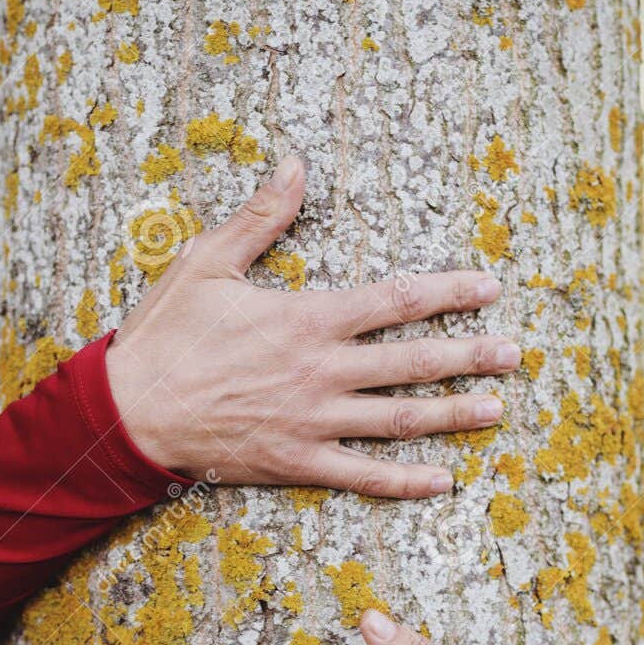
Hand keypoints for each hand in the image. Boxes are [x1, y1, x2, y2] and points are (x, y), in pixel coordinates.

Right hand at [105, 157, 521, 498]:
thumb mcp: (206, 260)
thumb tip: (296, 163)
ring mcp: (314, 422)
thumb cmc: (165, 336)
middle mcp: (322, 372)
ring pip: (400, 419)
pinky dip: (405, 481)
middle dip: (469, 355)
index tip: (489, 288)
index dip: (449, 292)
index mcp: (308, 318)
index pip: (397, 300)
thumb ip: (261, 216)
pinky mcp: (298, 463)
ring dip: (452, 414)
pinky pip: (363, 476)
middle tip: (514, 354)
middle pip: (413, 362)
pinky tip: (442, 480)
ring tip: (495, 410)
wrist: (128, 412)